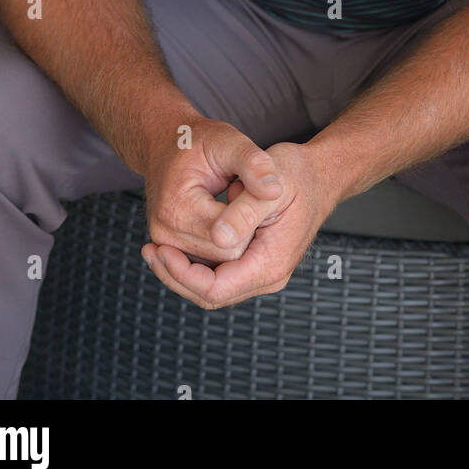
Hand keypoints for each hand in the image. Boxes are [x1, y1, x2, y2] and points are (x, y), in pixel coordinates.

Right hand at [141, 116, 284, 271]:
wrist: (166, 144)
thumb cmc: (199, 141)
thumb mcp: (229, 141)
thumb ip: (254, 164)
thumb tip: (274, 191)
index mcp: (178, 209)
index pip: (233, 239)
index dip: (253, 220)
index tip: (251, 191)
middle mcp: (166, 233)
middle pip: (226, 255)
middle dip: (245, 232)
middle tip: (243, 197)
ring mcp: (165, 243)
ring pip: (218, 263)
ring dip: (234, 240)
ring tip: (232, 207)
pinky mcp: (169, 248)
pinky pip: (207, 263)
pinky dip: (222, 247)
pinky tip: (226, 221)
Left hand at [141, 140, 332, 309]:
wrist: (320, 173)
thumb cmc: (296, 173)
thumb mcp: (271, 184)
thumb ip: (244, 212)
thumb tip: (219, 238)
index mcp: (271, 263)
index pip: (215, 289)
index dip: (182, 274)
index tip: (160, 248)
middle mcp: (267, 275)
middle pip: (210, 295)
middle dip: (176, 275)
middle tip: (148, 249)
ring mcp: (261, 271)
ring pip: (212, 287)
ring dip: (182, 271)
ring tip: (153, 248)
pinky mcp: (254, 261)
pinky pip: (218, 274)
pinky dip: (194, 263)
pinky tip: (174, 244)